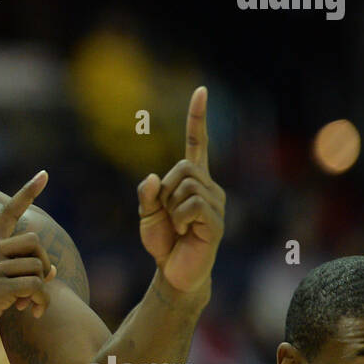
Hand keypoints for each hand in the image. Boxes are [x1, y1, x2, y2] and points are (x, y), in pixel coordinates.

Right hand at [0, 171, 56, 351]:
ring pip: (37, 267)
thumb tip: (52, 270)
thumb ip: (14, 269)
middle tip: (37, 285)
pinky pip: (35, 286)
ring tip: (29, 305)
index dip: (28, 192)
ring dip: (42, 290)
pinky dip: (41, 300)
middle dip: (43, 264)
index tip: (44, 174)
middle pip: (34, 242)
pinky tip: (31, 312)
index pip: (8, 211)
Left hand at [137, 87, 224, 293]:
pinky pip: (191, 206)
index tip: (200, 90)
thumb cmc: (163, 242)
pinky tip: (183, 233)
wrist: (174, 273)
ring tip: (176, 227)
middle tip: (167, 215)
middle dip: (165, 191)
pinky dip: (178, 219)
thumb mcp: (147, 214)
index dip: (197, 118)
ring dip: (170, 208)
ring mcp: (216, 204)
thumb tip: (153, 178)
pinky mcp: (216, 222)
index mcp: (193, 181)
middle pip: (182, 167)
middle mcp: (210, 188)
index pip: (197, 144)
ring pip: (184, 186)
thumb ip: (147, 194)